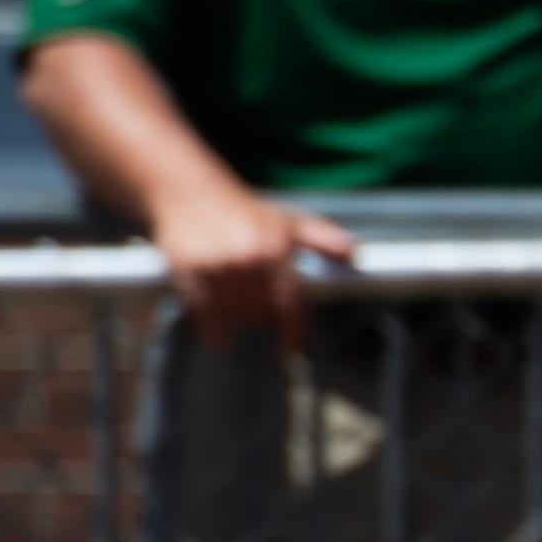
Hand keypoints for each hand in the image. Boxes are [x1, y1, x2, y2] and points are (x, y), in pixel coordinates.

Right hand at [152, 181, 355, 347]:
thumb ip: (322, 239)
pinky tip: (219, 338)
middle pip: (260, 313)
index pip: (289, 304)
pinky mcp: (187, 269)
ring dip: (238, 319)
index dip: (292, 333)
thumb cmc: (245, 211)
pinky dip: (213, 330)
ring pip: (234, 315)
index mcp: (275, 249)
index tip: (291, 352)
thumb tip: (353, 251)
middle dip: (262, 316)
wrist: (191, 190)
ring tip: (237, 303)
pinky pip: (203, 312)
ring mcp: (216, 265)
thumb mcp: (289, 221)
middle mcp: (247, 258)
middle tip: (258, 306)